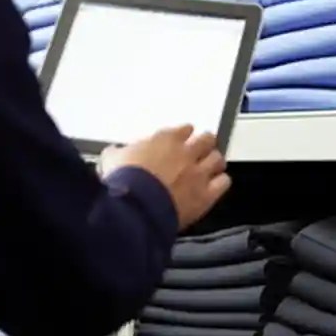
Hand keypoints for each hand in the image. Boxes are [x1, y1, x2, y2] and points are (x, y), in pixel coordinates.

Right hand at [101, 125, 230, 229]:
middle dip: (205, 144)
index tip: (183, 138)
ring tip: (210, 167)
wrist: (135, 206)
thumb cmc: (123, 182)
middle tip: (202, 149)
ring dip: (214, 162)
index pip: (184, 129)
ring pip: (217, 159)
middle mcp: (186, 152)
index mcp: (165, 139)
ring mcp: (199, 173)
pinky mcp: (206, 195)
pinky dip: (220, 182)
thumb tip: (114, 153)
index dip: (185, 134)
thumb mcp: (112, 160)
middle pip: (207, 139)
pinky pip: (223, 182)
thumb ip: (118, 153)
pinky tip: (216, 185)